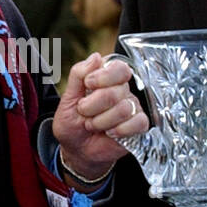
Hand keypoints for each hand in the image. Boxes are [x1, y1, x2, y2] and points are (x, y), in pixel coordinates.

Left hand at [53, 52, 148, 184]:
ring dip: (102, 121)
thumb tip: (96, 56)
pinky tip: (111, 133)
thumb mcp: (67, 98)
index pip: (118, 67)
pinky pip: (138, 122)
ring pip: (124, 109)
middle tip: (84, 113)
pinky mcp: (138, 124)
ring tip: (94, 125)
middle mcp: (122, 89)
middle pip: (116, 91)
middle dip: (93, 106)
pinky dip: (120, 130)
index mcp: (106, 78)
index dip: (102, 77)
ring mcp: (132, 106)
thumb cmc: (73, 123)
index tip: (88, 85)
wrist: (77, 150)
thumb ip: (78, 75)